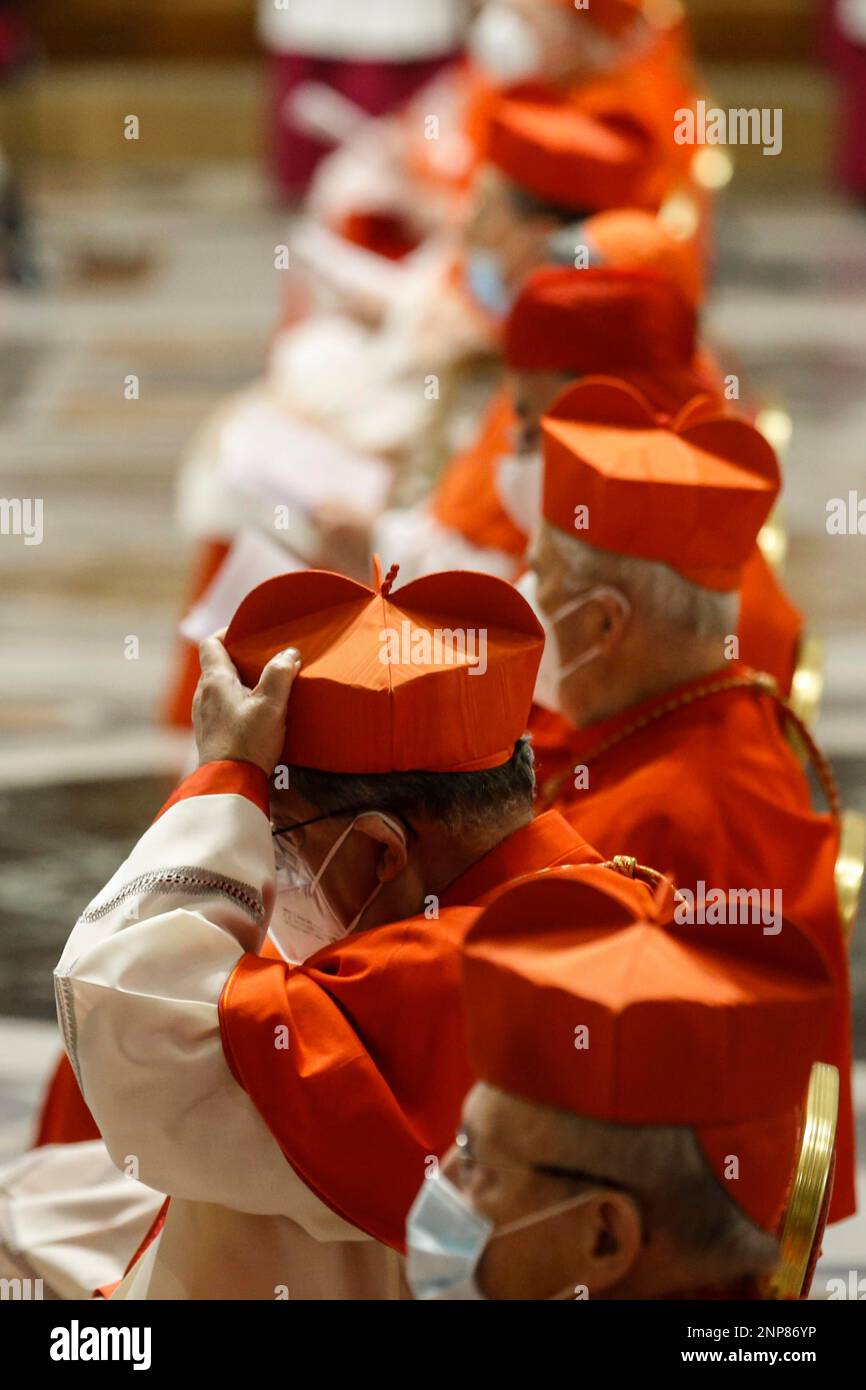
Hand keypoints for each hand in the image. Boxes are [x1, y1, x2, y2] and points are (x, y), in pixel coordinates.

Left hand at [193, 633, 300, 776]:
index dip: (226, 633)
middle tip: (265, 660)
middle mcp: (204, 695)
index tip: (247, 634)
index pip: (210, 643)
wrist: (229, 784)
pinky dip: (237, 703)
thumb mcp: (270, 705)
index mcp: (215, 681)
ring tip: (264, 688)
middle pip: (217, 665)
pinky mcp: (210, 733)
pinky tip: (256, 715)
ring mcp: (204, 716)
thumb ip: (280, 674)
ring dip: (239, 683)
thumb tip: (289, 654)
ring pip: (220, 688)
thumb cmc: (248, 743)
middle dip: (240, 659)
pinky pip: (222, 708)